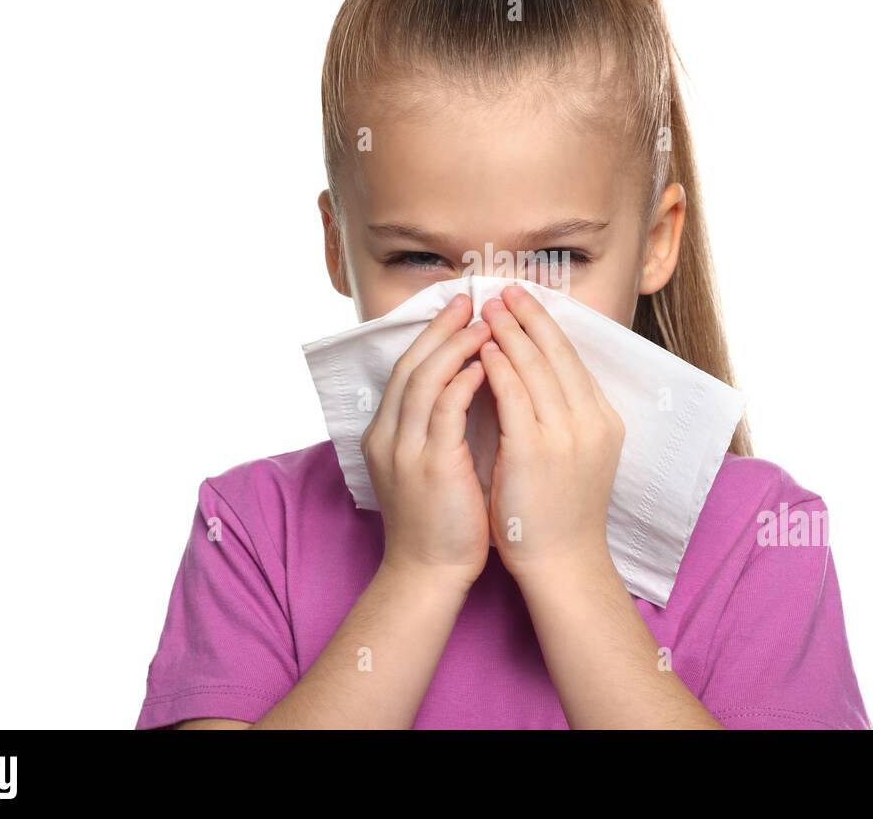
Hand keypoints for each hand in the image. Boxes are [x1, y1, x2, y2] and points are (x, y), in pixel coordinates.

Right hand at [362, 292, 493, 591]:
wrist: (429, 573)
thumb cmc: (441, 521)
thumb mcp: (429, 464)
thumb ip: (437, 427)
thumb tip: (467, 385)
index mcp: (386, 434)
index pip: (407, 369)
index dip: (432, 336)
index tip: (459, 311)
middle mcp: (388, 436)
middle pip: (411, 364)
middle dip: (442, 328)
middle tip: (470, 300)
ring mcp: (405, 450)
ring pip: (425, 379)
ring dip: (456, 346)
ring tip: (486, 323)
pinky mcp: (430, 465)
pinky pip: (445, 409)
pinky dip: (464, 381)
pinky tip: (487, 364)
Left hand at [478, 283, 625, 582]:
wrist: (562, 562)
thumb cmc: (561, 511)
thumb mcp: (576, 453)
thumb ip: (564, 415)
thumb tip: (540, 376)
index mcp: (603, 420)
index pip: (572, 358)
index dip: (546, 325)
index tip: (524, 300)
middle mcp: (590, 421)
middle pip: (557, 353)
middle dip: (527, 316)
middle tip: (504, 289)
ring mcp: (566, 436)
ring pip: (536, 367)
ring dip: (509, 332)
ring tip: (487, 309)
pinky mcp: (535, 451)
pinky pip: (515, 396)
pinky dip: (499, 367)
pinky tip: (483, 349)